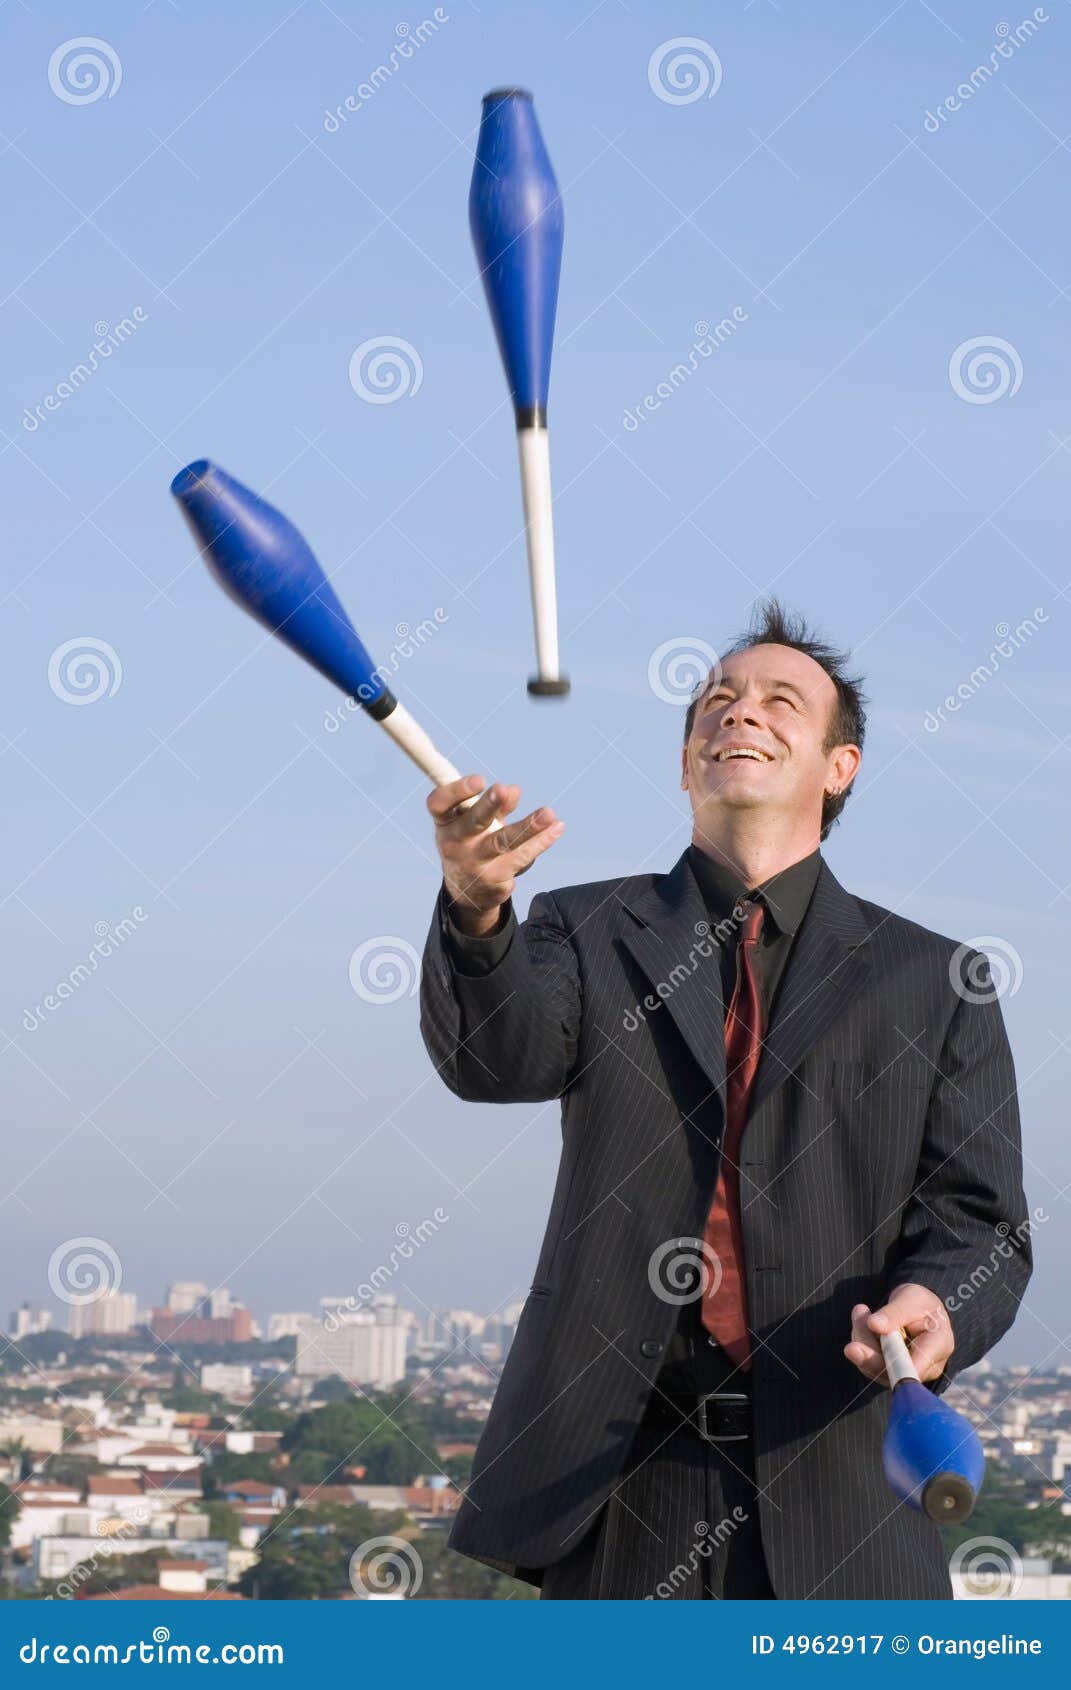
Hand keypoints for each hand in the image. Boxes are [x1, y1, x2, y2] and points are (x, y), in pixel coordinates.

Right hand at [428, 776, 563, 935]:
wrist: (468, 891)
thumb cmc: (471, 842)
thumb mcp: (476, 821)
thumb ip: (494, 806)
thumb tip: (513, 790)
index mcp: (445, 822)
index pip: (440, 803)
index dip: (457, 790)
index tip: (480, 779)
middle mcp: (454, 843)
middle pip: (472, 822)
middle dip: (488, 806)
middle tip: (502, 789)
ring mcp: (474, 863)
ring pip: (502, 842)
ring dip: (527, 827)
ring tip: (548, 813)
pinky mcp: (495, 878)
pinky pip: (521, 856)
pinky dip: (541, 841)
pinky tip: (556, 828)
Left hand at [844, 1283, 952, 1387]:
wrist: (917, 1309)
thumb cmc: (919, 1303)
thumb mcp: (911, 1298)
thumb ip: (895, 1312)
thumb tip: (874, 1325)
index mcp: (940, 1343)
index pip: (922, 1362)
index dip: (900, 1366)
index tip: (881, 1361)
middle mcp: (927, 1365)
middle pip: (895, 1371)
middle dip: (869, 1356)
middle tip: (851, 1346)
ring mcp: (908, 1371)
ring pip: (878, 1368)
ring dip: (862, 1342)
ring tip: (860, 1312)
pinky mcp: (890, 1372)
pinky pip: (870, 1363)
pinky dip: (861, 1343)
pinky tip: (861, 1321)